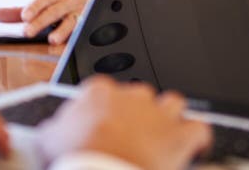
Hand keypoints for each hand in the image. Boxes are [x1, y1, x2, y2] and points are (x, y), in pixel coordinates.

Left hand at [0, 0, 88, 44]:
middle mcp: (70, 1)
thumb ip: (19, 12)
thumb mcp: (42, 7)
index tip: (24, 17)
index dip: (34, 6)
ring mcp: (83, 13)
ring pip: (73, 21)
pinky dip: (77, 39)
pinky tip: (69, 47)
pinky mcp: (92, 24)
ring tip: (52, 41)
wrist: (95, 6)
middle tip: (28, 32)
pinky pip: (85, 32)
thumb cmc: (61, 9)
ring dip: (62, 31)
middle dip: (41, 21)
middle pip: (55, 10)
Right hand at [37, 76, 211, 169]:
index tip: (100, 125)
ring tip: (162, 136)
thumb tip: (50, 132)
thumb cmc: (77, 157)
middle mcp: (132, 96)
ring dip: (169, 118)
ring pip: (172, 103)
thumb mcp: (49, 140)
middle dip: (136, 115)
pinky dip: (197, 138)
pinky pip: (198, 129)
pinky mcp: (180, 135)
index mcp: (100, 91)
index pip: (103, 92)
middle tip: (128, 137)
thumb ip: (53, 130)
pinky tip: (194, 147)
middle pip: (139, 96)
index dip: (103, 110)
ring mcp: (158, 113)